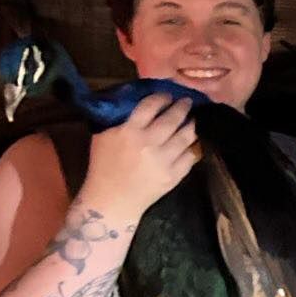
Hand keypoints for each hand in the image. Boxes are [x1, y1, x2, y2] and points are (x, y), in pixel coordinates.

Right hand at [80, 95, 198, 220]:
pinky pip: (190, 156)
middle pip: (173, 118)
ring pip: (186, 136)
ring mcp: (164, 160)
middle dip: (183, 106)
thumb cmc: (103, 167)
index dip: (162, 97)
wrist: (112, 201)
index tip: (167, 95)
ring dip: (191, 125)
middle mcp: (150, 143)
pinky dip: (192, 147)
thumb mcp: (103, 137)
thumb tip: (137, 103)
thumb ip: (120, 120)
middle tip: (187, 102)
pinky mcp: (174, 175)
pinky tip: (191, 142)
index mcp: (130, 131)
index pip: (151, 105)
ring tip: (192, 120)